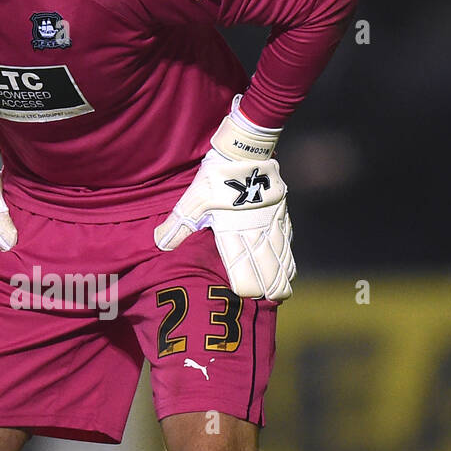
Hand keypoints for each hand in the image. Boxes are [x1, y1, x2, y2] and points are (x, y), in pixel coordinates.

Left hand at [153, 105, 294, 300]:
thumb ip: (179, 224)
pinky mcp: (279, 210)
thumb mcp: (193, 199)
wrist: (244, 150)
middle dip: (270, 284)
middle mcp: (255, 229)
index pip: (241, 265)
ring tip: (284, 290)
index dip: (247, 283)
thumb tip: (161, 243)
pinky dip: (287, 252)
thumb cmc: (215, 175)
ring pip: (279, 252)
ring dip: (282, 272)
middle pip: (266, 263)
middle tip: (274, 299)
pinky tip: (289, 262)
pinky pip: (286, 236)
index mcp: (233, 230)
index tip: (249, 297)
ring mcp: (270, 221)